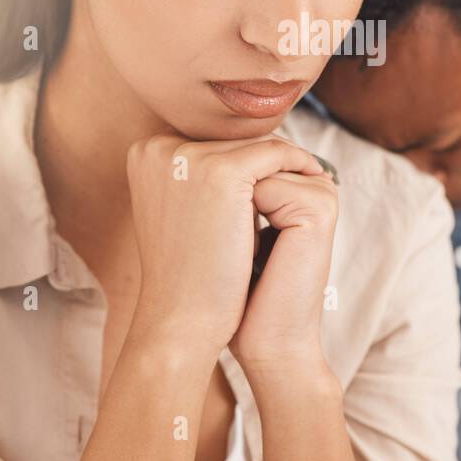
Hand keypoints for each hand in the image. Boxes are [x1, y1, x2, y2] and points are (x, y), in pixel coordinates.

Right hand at [124, 133, 327, 357]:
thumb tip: (235, 153)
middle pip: (232, 141)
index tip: (274, 173)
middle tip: (301, 172)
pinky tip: (314, 178)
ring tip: (308, 178)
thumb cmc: (186, 273)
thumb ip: (195, 178)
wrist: (183, 318)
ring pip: (255, 146)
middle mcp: (160, 147)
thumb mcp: (180, 212)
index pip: (211, 142)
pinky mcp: (221, 172)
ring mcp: (189, 158)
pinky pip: (275, 154)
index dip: (246, 160)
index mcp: (146, 153)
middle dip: (266, 161)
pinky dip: (297, 164)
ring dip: (284, 164)